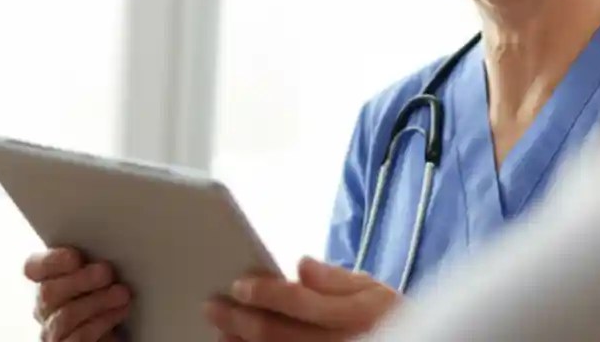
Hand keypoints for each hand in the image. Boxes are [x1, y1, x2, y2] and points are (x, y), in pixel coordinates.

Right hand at [24, 247, 131, 341]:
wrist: (125, 329)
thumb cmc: (113, 295)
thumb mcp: (105, 273)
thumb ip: (95, 258)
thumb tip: (111, 241)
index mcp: (52, 281)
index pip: (34, 268)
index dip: (49, 262)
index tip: (74, 257)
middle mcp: (47, 307)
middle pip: (48, 292)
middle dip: (81, 280)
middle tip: (107, 272)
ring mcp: (54, 331)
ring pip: (64, 316)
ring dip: (97, 302)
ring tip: (122, 294)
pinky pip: (77, 338)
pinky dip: (101, 322)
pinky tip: (119, 312)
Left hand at [205, 256, 400, 341]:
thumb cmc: (386, 315)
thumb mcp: (372, 288)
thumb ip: (336, 278)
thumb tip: (301, 266)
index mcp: (356, 313)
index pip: (300, 300)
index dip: (265, 291)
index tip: (239, 283)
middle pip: (278, 334)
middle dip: (240, 319)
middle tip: (213, 307)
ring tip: (221, 332)